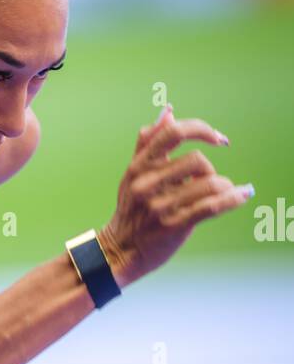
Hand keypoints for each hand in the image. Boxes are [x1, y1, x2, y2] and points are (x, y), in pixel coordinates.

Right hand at [98, 106, 252, 286]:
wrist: (119, 251)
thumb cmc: (131, 210)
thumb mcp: (132, 174)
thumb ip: (148, 143)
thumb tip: (168, 111)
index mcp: (139, 166)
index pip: (173, 133)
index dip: (201, 129)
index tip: (217, 138)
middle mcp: (148, 183)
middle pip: (198, 160)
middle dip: (209, 170)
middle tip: (207, 181)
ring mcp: (161, 206)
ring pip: (210, 184)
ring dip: (223, 187)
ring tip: (223, 192)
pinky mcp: (174, 226)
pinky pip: (212, 206)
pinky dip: (233, 198)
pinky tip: (244, 194)